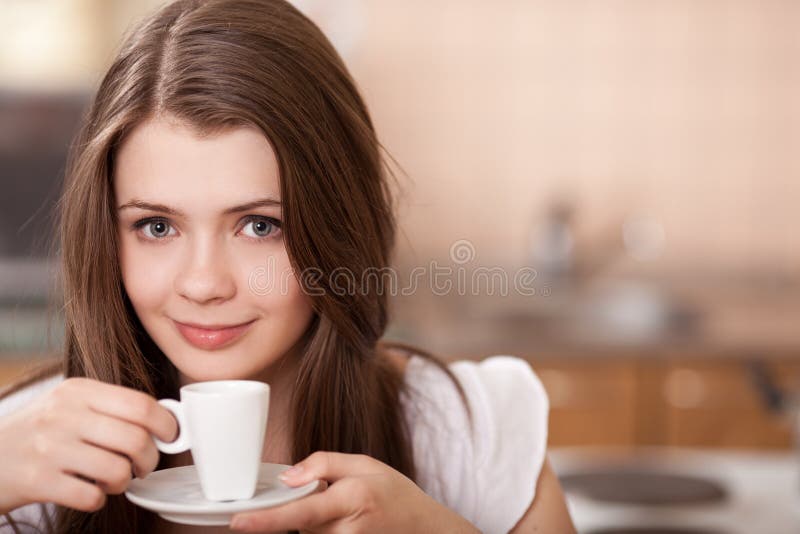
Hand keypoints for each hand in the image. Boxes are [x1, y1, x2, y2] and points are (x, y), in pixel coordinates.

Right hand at [0, 377, 177, 513]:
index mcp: (78, 390)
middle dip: (150, 459)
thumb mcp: (68, 404)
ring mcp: (49, 447)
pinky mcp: (37, 481)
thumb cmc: (37, 432)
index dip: (166, 424)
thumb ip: (111, 407)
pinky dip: (98, 499)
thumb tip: (167, 419)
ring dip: (124, 482)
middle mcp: (64, 414)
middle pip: (136, 438)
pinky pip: (92, 496)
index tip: (169, 436)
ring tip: (113, 480)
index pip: (140, 404)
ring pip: (118, 470)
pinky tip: (88, 491)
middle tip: (143, 465)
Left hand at [229, 451, 479, 533]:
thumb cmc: (396, 495)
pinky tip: (343, 524)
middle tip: (329, 502)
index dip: (266, 521)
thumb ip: (325, 463)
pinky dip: (319, 531)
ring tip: (344, 516)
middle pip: (299, 526)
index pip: (301, 513)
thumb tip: (287, 477)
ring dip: (312, 525)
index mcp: (354, 498)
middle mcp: (349, 530)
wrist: (427, 530)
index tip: (238, 522)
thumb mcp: (366, 464)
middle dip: (300, 512)